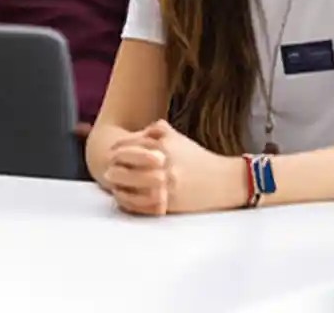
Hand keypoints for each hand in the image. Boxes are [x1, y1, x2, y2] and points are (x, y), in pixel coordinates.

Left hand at [104, 120, 246, 215]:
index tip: (112, 154)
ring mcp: (163, 184)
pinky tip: (124, 198)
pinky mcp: (167, 202)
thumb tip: (135, 134)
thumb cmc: (199, 158)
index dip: (116, 150)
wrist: (225, 181)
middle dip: (113, 167)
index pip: (127, 145)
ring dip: (117, 184)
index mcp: (162, 145)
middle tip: (108, 170)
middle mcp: (161, 163)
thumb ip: (157, 130)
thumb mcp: (178, 138)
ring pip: (127, 184)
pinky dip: (127, 201)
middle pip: (122, 164)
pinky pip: (138, 204)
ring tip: (114, 184)